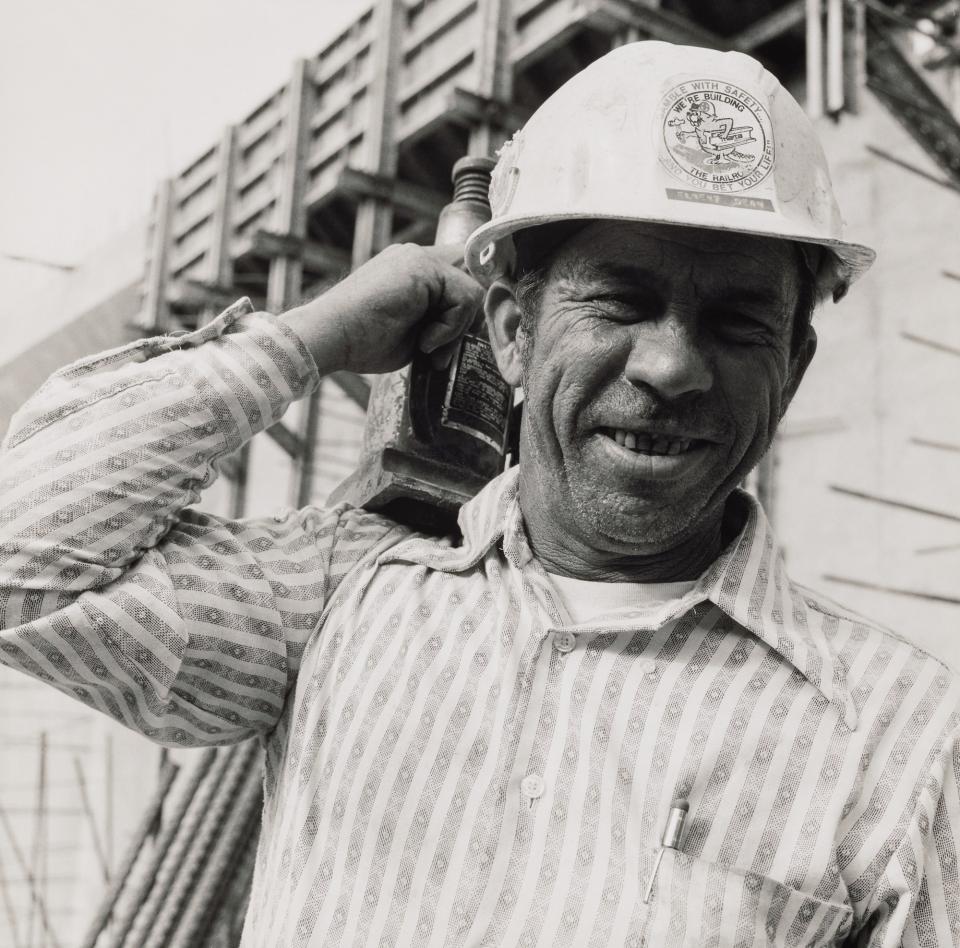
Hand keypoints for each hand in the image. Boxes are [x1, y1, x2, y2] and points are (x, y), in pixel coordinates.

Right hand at [283, 243, 483, 375]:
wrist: (330, 338)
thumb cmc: (362, 343)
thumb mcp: (412, 332)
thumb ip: (440, 322)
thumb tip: (474, 327)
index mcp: (410, 271)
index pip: (458, 274)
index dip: (466, 306)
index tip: (455, 338)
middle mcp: (415, 256)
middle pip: (470, 281)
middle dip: (464, 322)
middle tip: (437, 354)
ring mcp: (418, 257)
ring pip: (470, 292)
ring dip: (455, 330)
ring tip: (425, 348)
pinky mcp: (423, 266)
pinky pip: (464, 297)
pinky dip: (450, 328)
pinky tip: (423, 340)